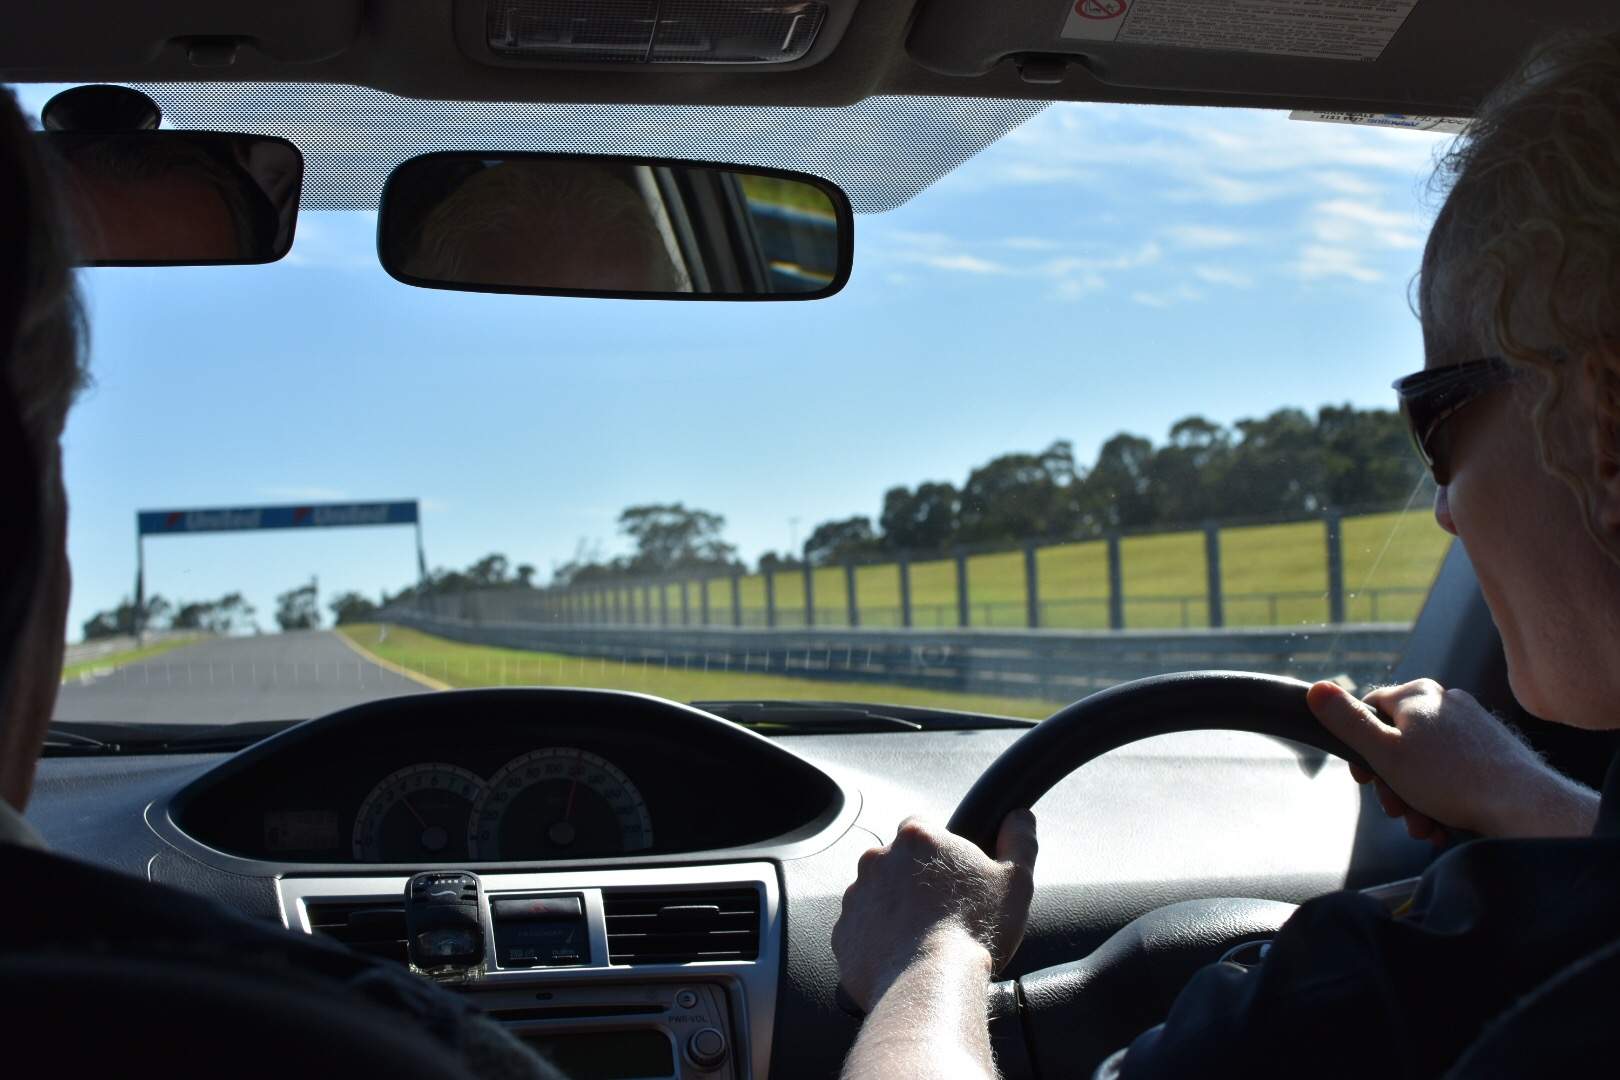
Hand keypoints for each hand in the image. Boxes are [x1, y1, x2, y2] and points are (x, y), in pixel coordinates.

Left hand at [833, 811, 1036, 1012]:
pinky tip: (903, 958)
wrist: (930, 982)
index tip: (951, 876)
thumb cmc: (973, 929)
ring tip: (922, 939)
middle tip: (940, 911)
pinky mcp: (843, 934)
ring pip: (876, 897)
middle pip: (895, 862)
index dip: (938, 850)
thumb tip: (1020, 818)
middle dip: (913, 881)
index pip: (922, 827)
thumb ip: (1019, 840)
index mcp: (916, 838)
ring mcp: (855, 897)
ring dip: (894, 911)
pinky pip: (861, 933)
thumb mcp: (1015, 880)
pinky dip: (878, 942)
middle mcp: (877, 860)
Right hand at [1307, 679, 1596, 839]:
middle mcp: (1445, 701)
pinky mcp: (1492, 747)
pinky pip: (1454, 769)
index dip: (1358, 747)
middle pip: (1398, 740)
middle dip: (1392, 782)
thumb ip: (1347, 721)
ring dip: (1416, 795)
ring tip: (1424, 824)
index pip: (1368, 709)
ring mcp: (1472, 723)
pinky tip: (1445, 821)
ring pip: (1426, 760)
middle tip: (1396, 809)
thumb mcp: (1383, 753)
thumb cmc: (1450, 781)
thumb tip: (1316, 689)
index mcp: (1416, 695)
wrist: (1523, 806)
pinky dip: (1444, 795)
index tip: (1363, 779)